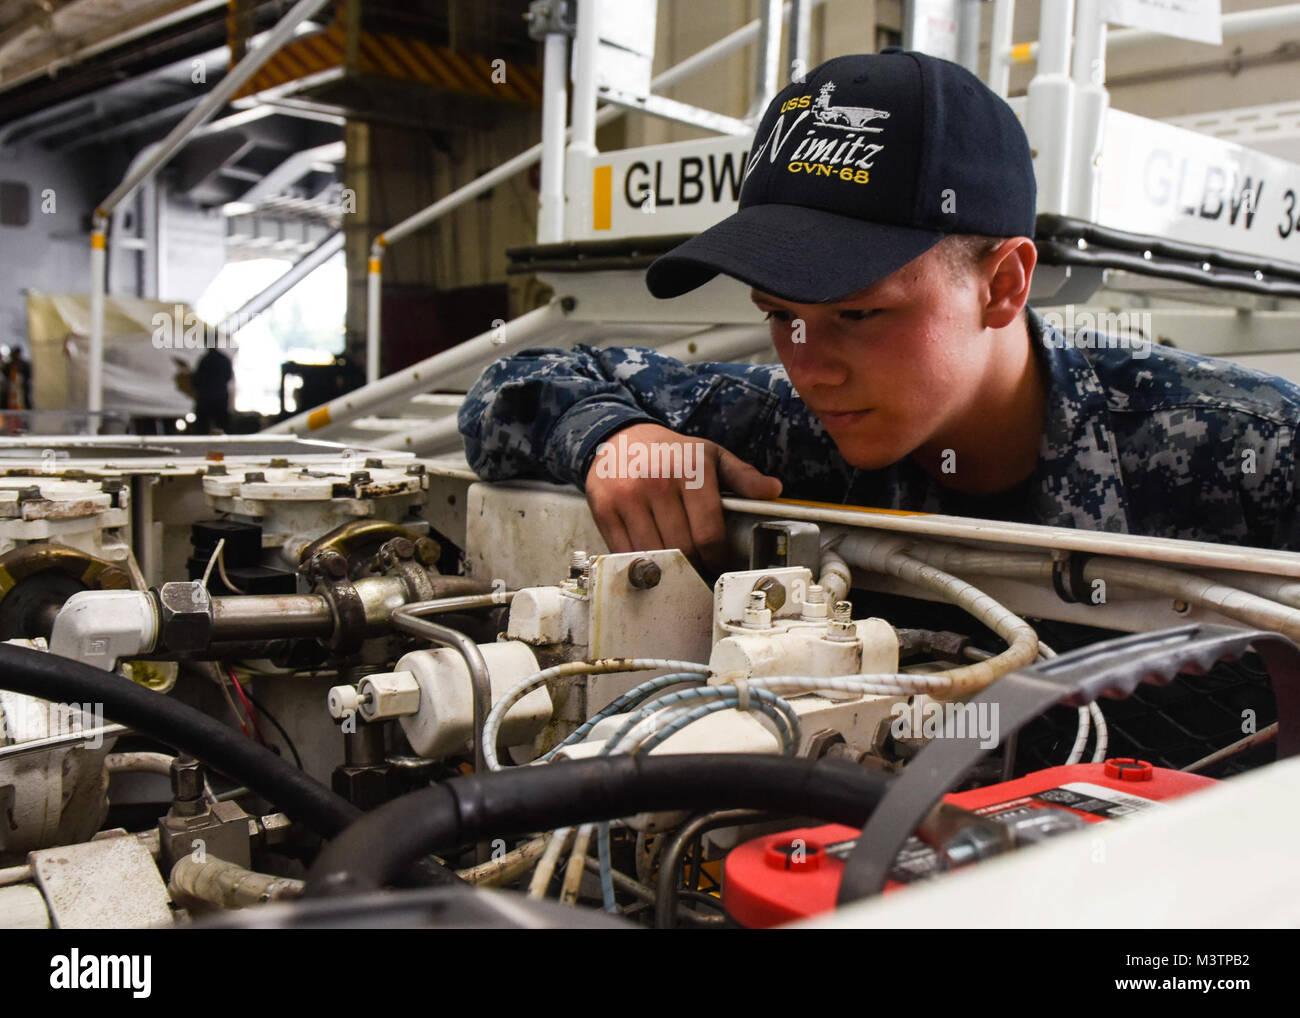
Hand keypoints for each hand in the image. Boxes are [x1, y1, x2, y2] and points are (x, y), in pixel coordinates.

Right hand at [584, 422, 782, 572]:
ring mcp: (628, 497)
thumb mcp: (710, 455)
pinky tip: (653, 561)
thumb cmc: (671, 451)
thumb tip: (774, 490)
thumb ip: (743, 476)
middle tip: (701, 572)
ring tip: (679, 570)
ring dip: (669, 570)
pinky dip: (641, 563)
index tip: (719, 566)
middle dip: (695, 567)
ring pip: (654, 554)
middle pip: (682, 548)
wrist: (620, 438)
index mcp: (690, 469)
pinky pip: (625, 551)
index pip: (708, 533)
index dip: (717, 559)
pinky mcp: (604, 509)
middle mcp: (657, 482)